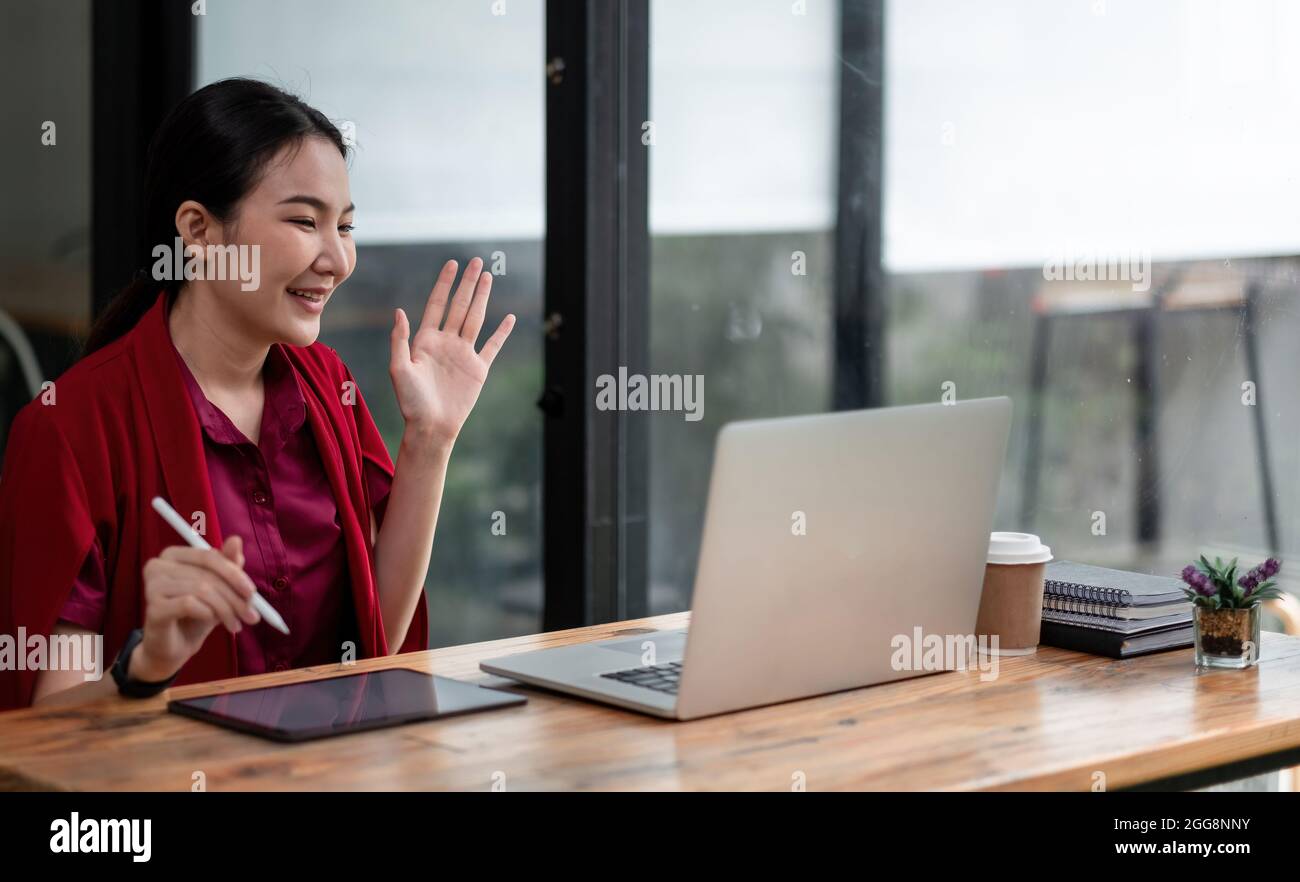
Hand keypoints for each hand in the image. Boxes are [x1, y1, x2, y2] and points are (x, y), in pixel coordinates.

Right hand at [135, 536, 259, 680]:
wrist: (176, 646)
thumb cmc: (197, 614)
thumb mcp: (219, 588)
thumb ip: (228, 565)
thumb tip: (236, 540)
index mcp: (173, 555)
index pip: (209, 557)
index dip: (234, 574)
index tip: (252, 593)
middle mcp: (158, 565)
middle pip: (206, 575)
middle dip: (234, 597)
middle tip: (251, 615)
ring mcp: (152, 586)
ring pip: (201, 590)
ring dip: (225, 609)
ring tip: (235, 625)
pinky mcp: (152, 607)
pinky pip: (189, 604)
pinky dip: (207, 613)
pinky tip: (212, 621)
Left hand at [389, 258, 515, 447]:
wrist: (431, 426)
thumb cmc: (411, 402)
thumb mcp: (399, 369)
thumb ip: (400, 340)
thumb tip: (400, 311)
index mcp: (425, 340)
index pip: (437, 304)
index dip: (444, 284)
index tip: (452, 264)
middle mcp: (446, 343)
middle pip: (459, 306)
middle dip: (467, 284)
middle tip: (476, 262)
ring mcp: (463, 354)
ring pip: (475, 319)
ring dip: (482, 298)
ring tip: (489, 278)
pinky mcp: (478, 369)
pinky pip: (493, 346)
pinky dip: (502, 332)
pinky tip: (509, 318)